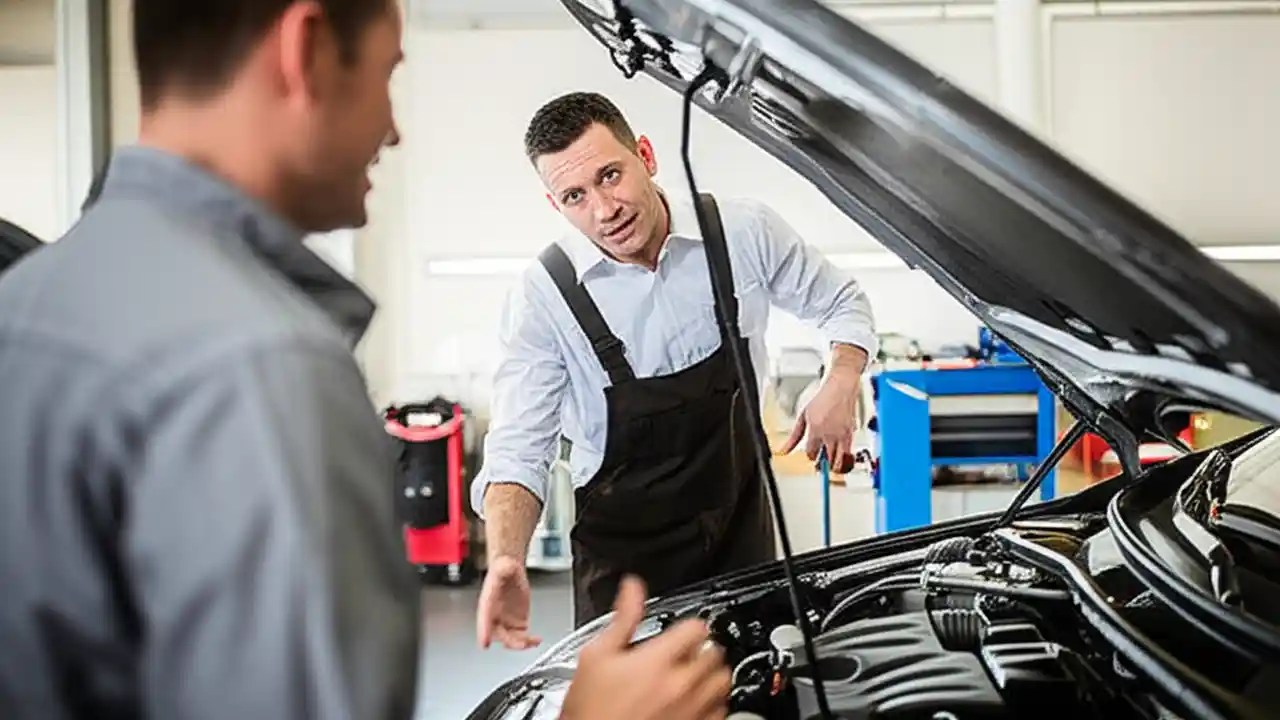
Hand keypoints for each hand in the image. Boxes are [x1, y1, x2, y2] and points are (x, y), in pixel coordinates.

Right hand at [476, 555, 540, 649]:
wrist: (511, 572)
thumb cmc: (503, 571)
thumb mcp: (503, 567)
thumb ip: (503, 569)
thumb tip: (505, 566)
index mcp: (487, 604)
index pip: (484, 620)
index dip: (484, 632)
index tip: (485, 643)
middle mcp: (495, 616)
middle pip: (499, 635)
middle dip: (509, 641)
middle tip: (520, 643)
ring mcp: (506, 622)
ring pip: (511, 640)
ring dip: (521, 644)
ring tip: (532, 641)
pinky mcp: (517, 623)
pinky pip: (521, 637)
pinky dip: (528, 641)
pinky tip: (535, 640)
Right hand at [560, 576, 730, 719]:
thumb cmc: (590, 709)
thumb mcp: (596, 656)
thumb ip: (622, 618)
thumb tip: (631, 588)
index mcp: (657, 662)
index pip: (696, 627)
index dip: (688, 624)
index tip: (681, 630)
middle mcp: (680, 686)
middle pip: (714, 652)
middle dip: (701, 648)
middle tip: (685, 653)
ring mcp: (691, 712)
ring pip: (722, 682)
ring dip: (712, 674)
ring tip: (694, 675)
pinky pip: (721, 712)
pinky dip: (713, 703)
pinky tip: (695, 702)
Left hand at [781, 373, 859, 473]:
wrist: (840, 389)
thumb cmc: (823, 399)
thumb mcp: (803, 416)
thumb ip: (794, 436)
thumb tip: (784, 450)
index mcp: (815, 430)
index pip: (811, 453)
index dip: (810, 455)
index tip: (811, 453)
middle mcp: (829, 435)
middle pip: (825, 459)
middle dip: (822, 463)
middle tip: (820, 462)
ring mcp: (841, 435)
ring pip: (838, 460)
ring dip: (833, 464)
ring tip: (830, 464)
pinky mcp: (851, 434)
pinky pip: (848, 452)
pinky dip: (843, 457)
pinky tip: (840, 454)